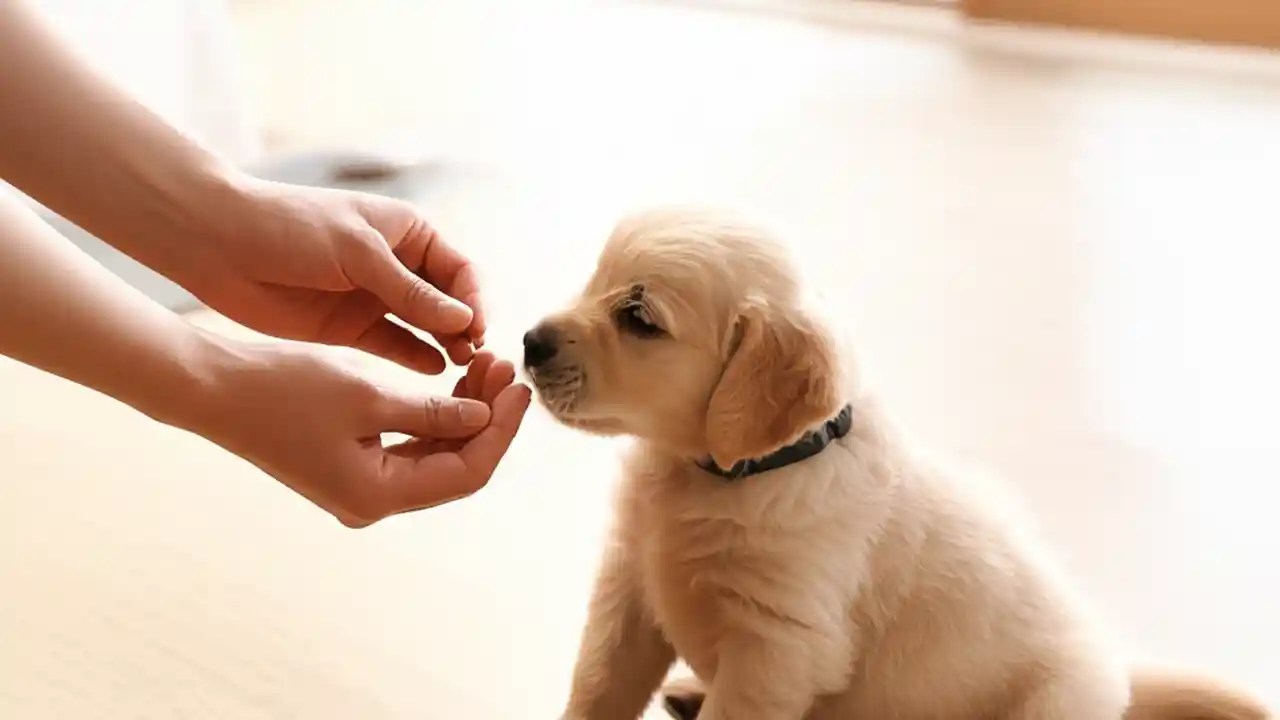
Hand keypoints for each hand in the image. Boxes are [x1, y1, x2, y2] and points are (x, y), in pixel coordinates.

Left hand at [185, 178, 484, 374]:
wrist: (219, 244)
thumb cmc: (290, 228)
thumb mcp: (357, 253)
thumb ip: (409, 291)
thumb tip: (463, 321)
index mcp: (408, 232)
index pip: (459, 271)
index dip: (475, 300)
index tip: (478, 330)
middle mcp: (399, 265)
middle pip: (449, 302)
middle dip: (465, 328)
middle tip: (474, 357)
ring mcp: (376, 298)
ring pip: (427, 327)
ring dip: (446, 345)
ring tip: (459, 367)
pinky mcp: (352, 327)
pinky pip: (396, 346)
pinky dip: (417, 359)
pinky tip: (433, 371)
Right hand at [196, 338, 530, 527]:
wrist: (214, 389)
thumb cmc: (284, 388)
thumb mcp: (367, 394)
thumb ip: (433, 412)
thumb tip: (486, 420)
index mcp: (377, 495)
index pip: (467, 473)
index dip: (501, 431)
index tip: (521, 387)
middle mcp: (372, 502)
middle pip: (455, 467)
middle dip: (487, 418)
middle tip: (504, 367)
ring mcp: (361, 488)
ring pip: (436, 456)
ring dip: (465, 415)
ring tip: (486, 367)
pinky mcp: (351, 467)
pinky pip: (410, 448)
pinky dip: (436, 418)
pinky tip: (456, 382)